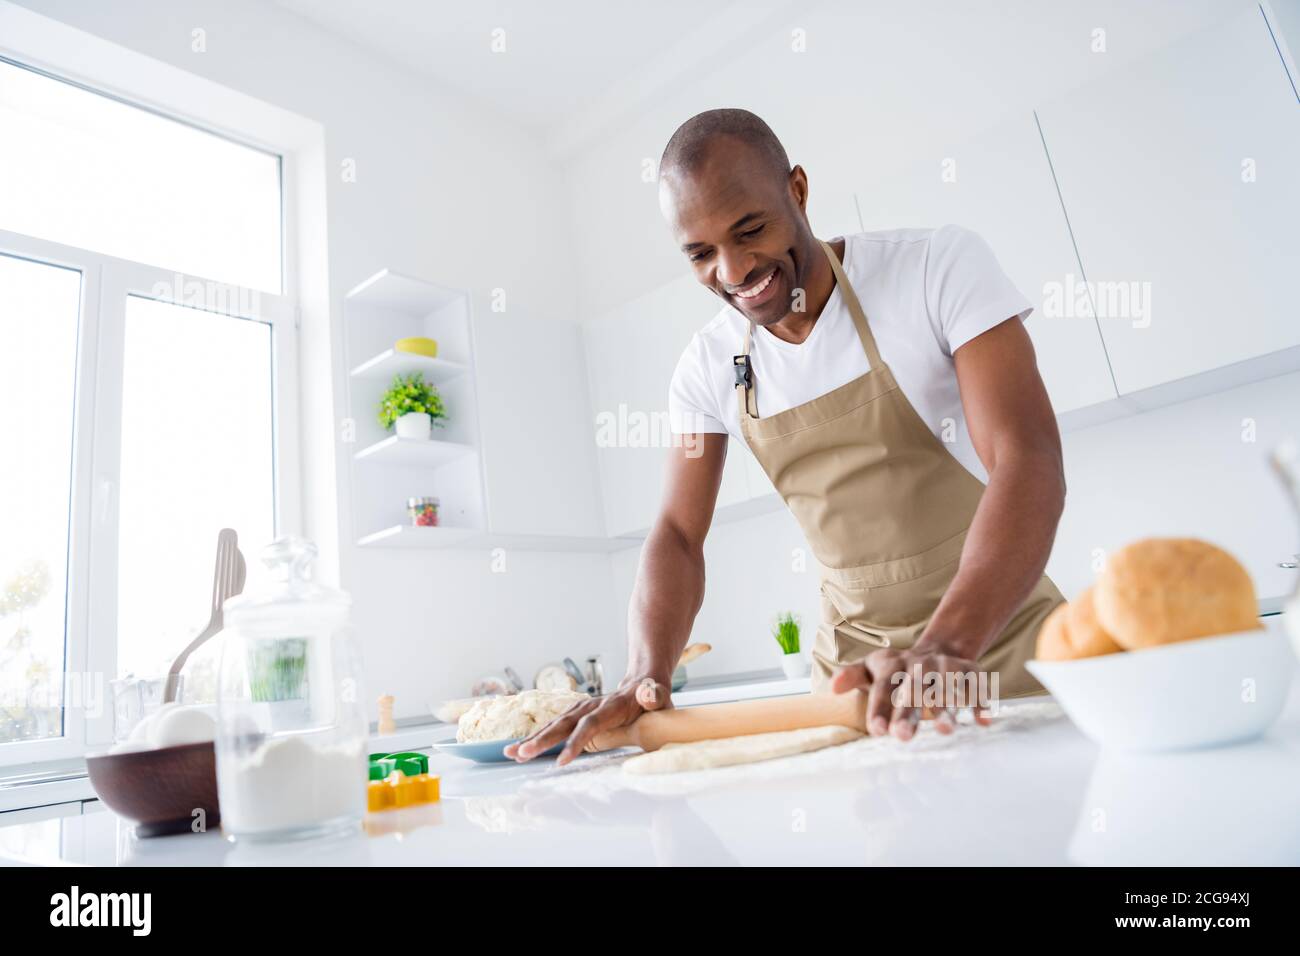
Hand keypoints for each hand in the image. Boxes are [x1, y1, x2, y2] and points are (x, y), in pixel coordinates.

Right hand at [504, 677, 671, 766]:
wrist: (643, 681)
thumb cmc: (652, 696)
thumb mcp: (659, 695)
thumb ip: (654, 696)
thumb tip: (649, 694)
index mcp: (611, 706)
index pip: (591, 724)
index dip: (576, 741)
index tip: (562, 761)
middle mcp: (591, 706)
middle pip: (564, 724)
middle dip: (542, 740)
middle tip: (523, 755)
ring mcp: (581, 710)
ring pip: (554, 725)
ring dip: (533, 739)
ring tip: (512, 754)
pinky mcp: (576, 716)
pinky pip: (554, 728)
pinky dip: (536, 738)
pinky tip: (519, 750)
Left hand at [829, 643, 993, 741]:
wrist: (940, 649)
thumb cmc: (898, 670)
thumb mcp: (872, 668)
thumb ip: (852, 676)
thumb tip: (832, 688)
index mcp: (892, 665)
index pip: (883, 687)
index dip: (880, 708)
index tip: (877, 731)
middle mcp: (920, 664)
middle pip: (913, 689)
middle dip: (908, 712)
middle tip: (902, 736)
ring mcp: (946, 666)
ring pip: (946, 686)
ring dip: (946, 707)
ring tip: (944, 730)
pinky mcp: (971, 670)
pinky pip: (976, 686)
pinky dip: (980, 702)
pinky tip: (982, 721)